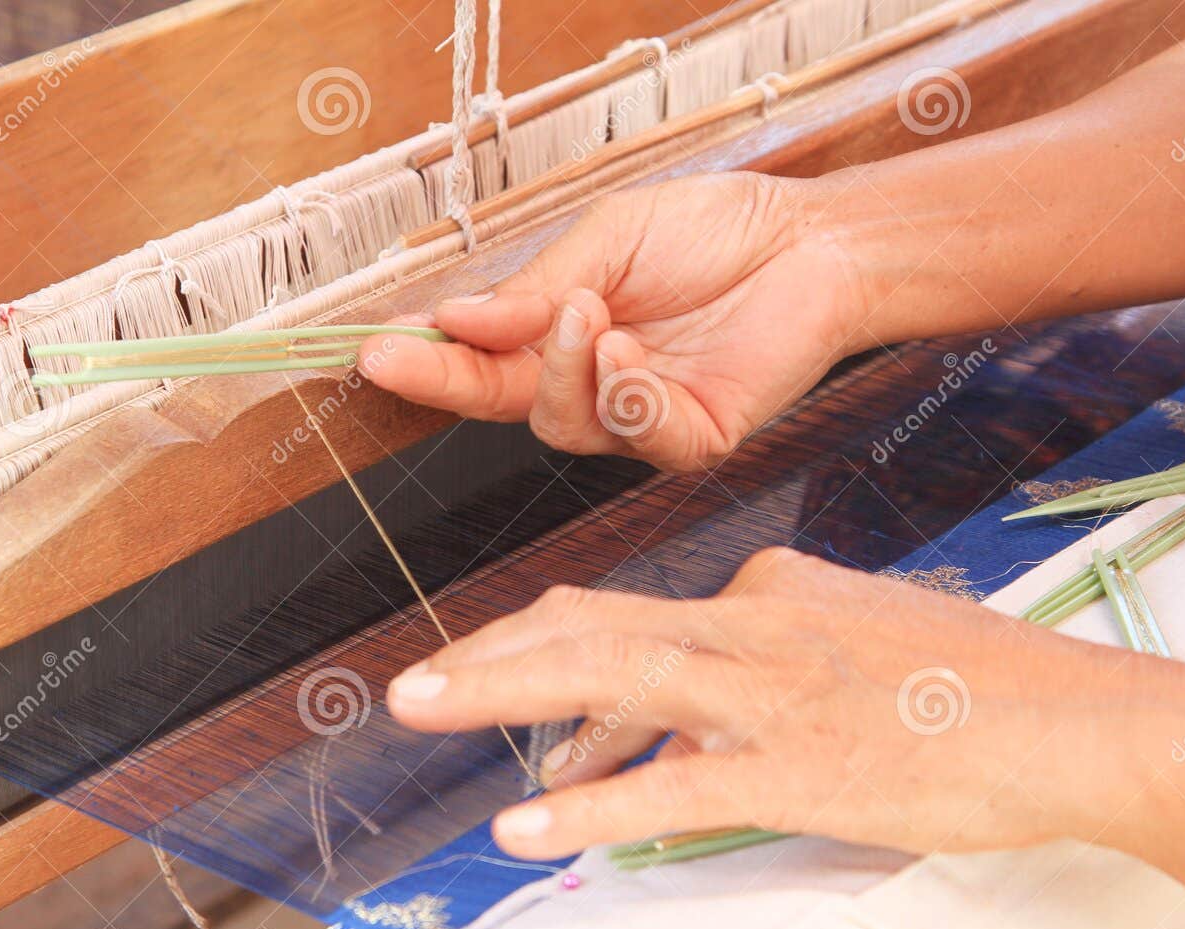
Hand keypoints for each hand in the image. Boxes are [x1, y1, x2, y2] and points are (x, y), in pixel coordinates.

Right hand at [356, 174, 866, 471]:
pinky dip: (627, 396)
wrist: (812, 241)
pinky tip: (635, 355)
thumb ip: (534, 290)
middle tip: (475, 329)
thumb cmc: (713, 233)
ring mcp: (639, 420)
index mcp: (560, 337)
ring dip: (568, 371)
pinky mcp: (693, 439)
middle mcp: (591, 387)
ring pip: (563, 425)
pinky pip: (638, 439)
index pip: (477, 365)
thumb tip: (455, 319)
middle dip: (472, 373)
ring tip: (601, 317)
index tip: (372, 351)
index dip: (426, 364)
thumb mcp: (605, 243)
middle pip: (504, 403)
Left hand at [385, 548, 1184, 862]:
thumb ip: (766, 658)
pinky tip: (523, 828)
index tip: (508, 702)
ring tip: (420, 708)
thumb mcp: (857, 640)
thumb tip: (684, 713)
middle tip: (409, 685)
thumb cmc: (975, 686)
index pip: (628, 620)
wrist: (1077, 721)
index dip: (551, 663)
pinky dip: (586, 805)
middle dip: (490, 654)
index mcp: (765, 592)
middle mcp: (751, 625)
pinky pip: (668, 788)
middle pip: (589, 626)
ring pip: (607, 679)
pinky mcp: (796, 768)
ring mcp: (768, 695)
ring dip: (502, 695)